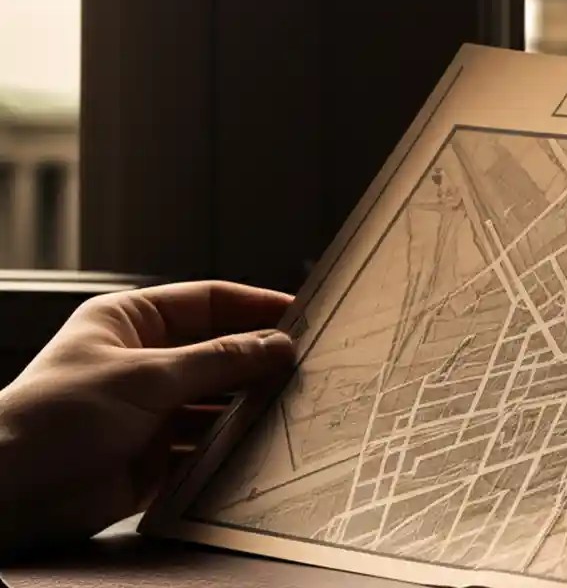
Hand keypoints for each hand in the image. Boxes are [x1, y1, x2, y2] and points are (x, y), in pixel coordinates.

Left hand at [0, 281, 295, 557]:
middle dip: (258, 361)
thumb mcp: (145, 376)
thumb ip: (218, 360)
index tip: (300, 316)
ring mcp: (149, 410)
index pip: (208, 302)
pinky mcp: (154, 456)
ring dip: (248, 408)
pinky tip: (259, 448)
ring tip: (292, 408)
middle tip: (308, 366)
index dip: (255, 307)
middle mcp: (143, 362)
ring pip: (216, 402)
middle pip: (218, 353)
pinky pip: (205, 447)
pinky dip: (231, 449)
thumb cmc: (55, 417)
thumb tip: (277, 345)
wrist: (11, 493)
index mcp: (130, 323)